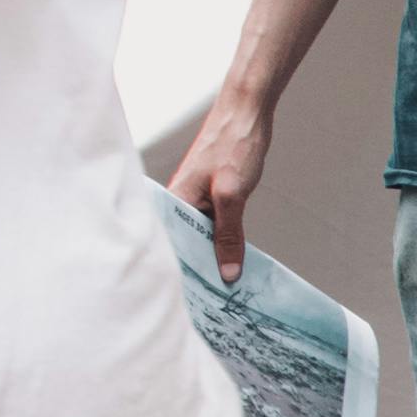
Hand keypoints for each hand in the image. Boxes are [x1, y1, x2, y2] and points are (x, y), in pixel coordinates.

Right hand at [174, 68, 273, 282]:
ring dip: (211, 257)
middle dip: (196, 271)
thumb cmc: (234, 145)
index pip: (170, 245)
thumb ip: (228, 234)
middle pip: (182, 245)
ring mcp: (193, 200)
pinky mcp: (208, 197)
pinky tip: (230, 260)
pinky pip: (210, 228)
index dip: (180, 272)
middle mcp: (179, 201)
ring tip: (222, 288)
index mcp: (174, 200)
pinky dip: (220, 243)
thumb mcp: (233, 194)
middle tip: (210, 304)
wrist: (246, 112)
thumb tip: (228, 273)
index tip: (192, 300)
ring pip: (198, 237)